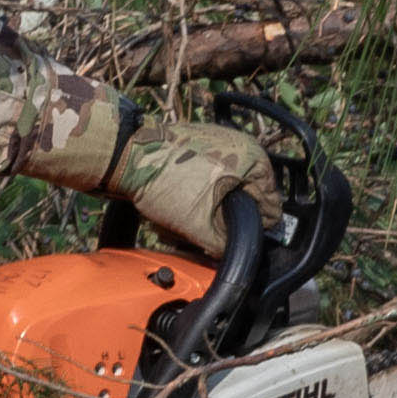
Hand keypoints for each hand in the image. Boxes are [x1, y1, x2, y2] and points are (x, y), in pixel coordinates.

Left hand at [114, 113, 281, 253]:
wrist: (125, 156)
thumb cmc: (162, 182)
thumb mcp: (198, 226)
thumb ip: (224, 246)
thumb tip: (234, 258)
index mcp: (252, 159)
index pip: (271, 205)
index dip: (255, 229)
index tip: (236, 239)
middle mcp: (240, 144)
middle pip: (246, 196)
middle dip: (227, 215)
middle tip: (205, 230)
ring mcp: (219, 140)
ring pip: (225, 186)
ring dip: (210, 205)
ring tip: (185, 217)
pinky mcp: (199, 141)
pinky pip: (209, 173)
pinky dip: (199, 190)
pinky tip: (178, 202)